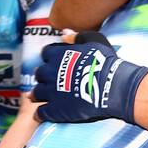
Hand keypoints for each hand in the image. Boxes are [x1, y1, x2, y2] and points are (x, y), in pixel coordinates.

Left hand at [32, 40, 147, 124]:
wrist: (111, 86)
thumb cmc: (105, 62)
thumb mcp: (94, 40)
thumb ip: (76, 37)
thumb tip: (64, 33)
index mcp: (56, 55)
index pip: (45, 53)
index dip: (50, 58)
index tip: (55, 62)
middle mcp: (49, 72)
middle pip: (39, 73)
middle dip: (44, 76)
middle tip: (50, 80)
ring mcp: (50, 92)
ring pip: (36, 93)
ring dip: (37, 94)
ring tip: (41, 97)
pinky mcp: (55, 110)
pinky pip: (41, 112)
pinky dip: (41, 113)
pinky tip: (43, 114)